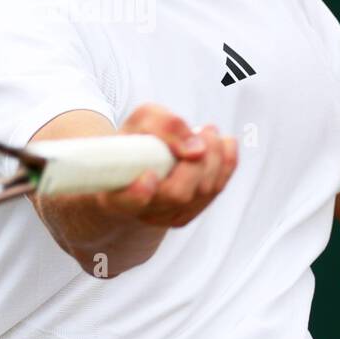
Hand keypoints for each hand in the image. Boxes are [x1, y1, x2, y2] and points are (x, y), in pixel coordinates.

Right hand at [98, 104, 236, 227]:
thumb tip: (197, 149)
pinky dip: (226, 163)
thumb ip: (164, 126)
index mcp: (113, 190)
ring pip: (202, 192)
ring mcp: (163, 218)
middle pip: (177, 194)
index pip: (125, 201)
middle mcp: (138, 211)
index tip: (149, 176)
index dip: (138, 194)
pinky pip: (215, 190)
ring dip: (214, 156)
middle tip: (204, 129)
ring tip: (208, 131)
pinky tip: (224, 144)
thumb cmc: (135, 140)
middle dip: (198, 160)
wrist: (135, 162)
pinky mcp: (185, 215)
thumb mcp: (141, 120)